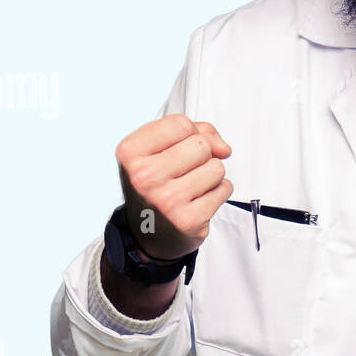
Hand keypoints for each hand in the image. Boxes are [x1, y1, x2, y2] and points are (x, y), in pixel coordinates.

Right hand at [115, 114, 232, 260]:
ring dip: (211, 175)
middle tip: (183, 172)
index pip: (181, 124)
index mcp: (130, 152)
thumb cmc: (156, 183)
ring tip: (190, 187)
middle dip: (201, 155)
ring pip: (216, 167)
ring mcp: (166, 200)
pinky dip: (217, 192)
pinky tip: (198, 201)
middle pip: (201, 144)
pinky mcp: (188, 220)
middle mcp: (144, 177)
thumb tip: (224, 148)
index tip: (178, 148)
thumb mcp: (159, 148)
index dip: (189, 132)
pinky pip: (225, 188)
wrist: (148, 232)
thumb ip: (194, 132)